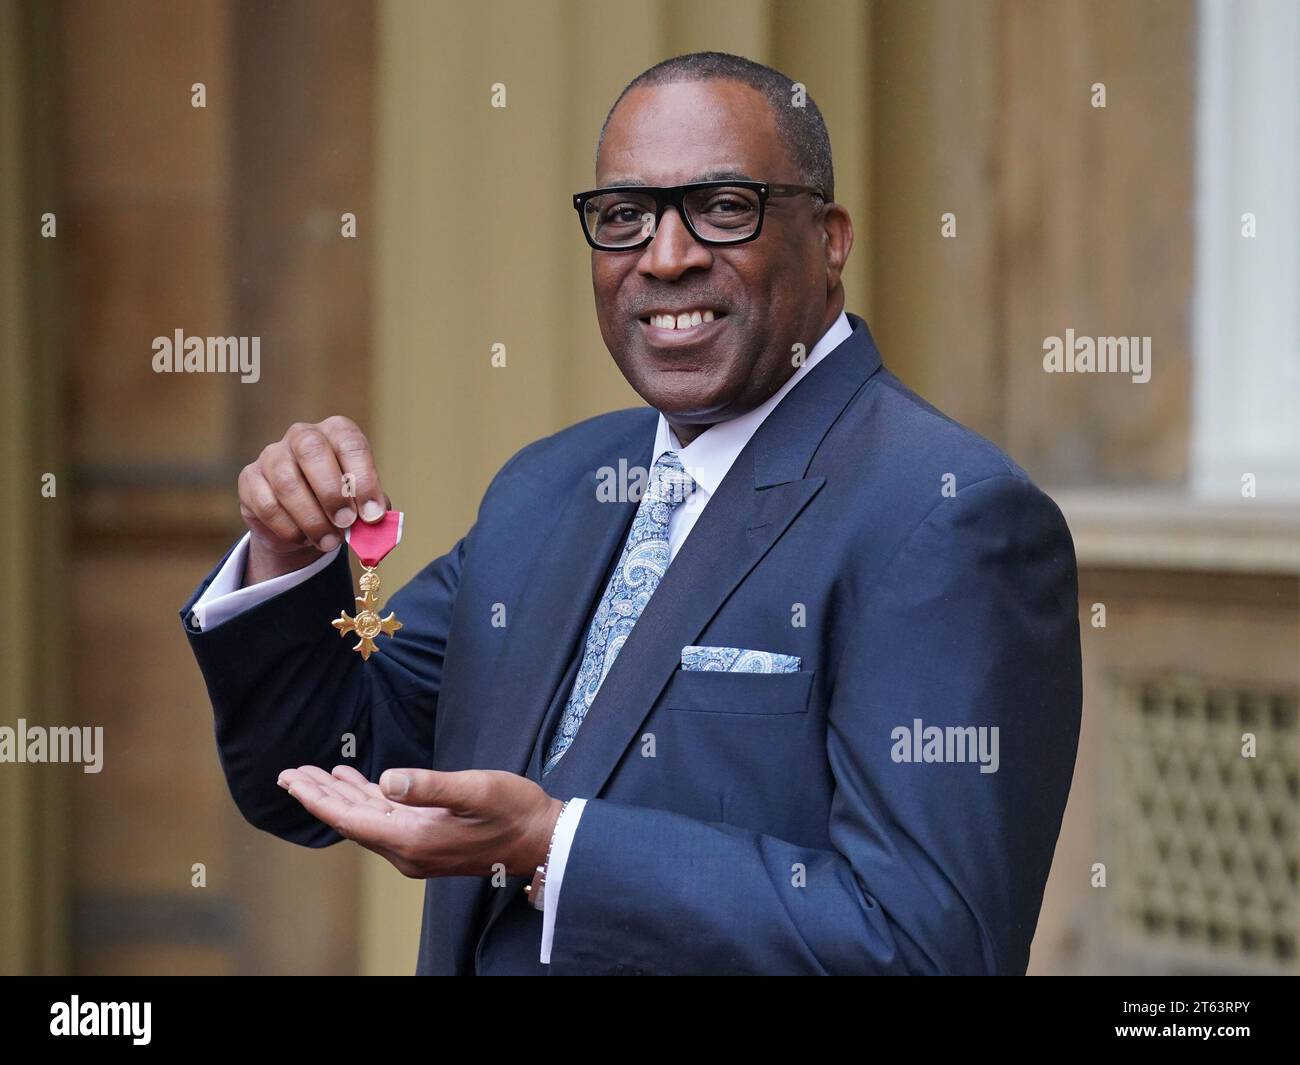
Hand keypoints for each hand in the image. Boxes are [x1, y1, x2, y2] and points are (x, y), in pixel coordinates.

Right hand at [238, 415, 390, 583]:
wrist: (303, 522)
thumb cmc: (342, 504)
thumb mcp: (362, 504)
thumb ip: (371, 510)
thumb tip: (374, 524)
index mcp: (338, 432)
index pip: (351, 444)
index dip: (364, 480)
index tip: (373, 515)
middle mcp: (303, 435)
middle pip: (312, 451)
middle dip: (332, 492)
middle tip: (346, 523)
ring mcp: (272, 454)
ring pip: (287, 481)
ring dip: (311, 518)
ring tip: (329, 542)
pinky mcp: (250, 479)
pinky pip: (266, 504)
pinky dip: (288, 527)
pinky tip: (303, 539)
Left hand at [277, 764, 565, 879]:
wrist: (542, 840)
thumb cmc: (514, 811)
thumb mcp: (475, 790)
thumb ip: (430, 786)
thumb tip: (387, 779)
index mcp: (413, 838)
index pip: (351, 819)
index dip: (318, 799)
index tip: (291, 780)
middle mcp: (408, 850)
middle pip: (351, 821)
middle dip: (319, 796)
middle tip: (288, 775)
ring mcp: (417, 848)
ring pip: (366, 819)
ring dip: (339, 796)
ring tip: (312, 775)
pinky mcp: (428, 840)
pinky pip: (385, 820)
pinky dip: (366, 800)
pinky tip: (357, 783)